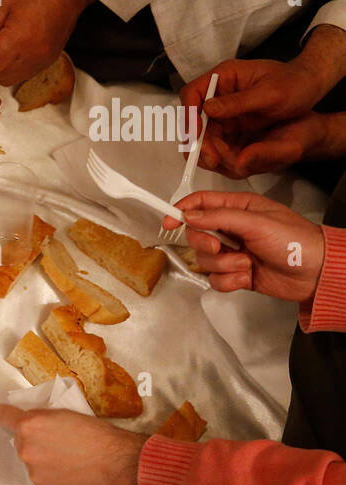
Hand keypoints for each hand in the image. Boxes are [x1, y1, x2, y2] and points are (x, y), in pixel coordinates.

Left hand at [0, 406, 145, 484]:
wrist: (119, 464)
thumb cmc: (98, 435)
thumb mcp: (66, 414)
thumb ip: (40, 418)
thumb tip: (24, 422)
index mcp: (29, 426)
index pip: (2, 416)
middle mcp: (26, 450)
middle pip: (21, 443)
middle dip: (34, 442)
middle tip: (60, 444)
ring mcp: (34, 473)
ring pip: (32, 464)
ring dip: (44, 462)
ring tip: (71, 461)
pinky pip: (43, 482)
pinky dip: (53, 478)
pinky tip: (72, 474)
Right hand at [162, 190, 324, 300]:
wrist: (316, 272)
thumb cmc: (295, 241)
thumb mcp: (256, 222)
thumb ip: (219, 218)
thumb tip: (189, 216)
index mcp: (239, 209)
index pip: (201, 204)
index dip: (181, 212)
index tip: (169, 222)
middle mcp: (233, 229)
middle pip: (197, 235)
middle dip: (205, 245)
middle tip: (219, 248)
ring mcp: (234, 252)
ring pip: (205, 260)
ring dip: (224, 265)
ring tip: (246, 264)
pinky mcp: (237, 273)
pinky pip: (216, 280)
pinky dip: (229, 281)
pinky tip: (247, 277)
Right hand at [182, 59, 326, 174]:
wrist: (309, 89)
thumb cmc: (294, 84)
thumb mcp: (270, 94)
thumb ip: (239, 101)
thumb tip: (208, 109)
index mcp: (225, 76)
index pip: (192, 92)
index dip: (189, 113)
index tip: (196, 131)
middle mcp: (219, 93)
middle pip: (193, 116)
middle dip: (195, 137)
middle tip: (206, 155)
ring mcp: (223, 109)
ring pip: (201, 130)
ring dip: (203, 147)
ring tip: (214, 161)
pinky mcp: (229, 123)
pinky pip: (214, 138)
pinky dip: (214, 150)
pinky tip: (221, 160)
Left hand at [193, 112, 333, 178]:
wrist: (310, 128)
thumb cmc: (301, 140)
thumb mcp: (288, 148)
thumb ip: (265, 155)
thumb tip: (241, 161)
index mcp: (239, 166)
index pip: (210, 161)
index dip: (201, 148)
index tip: (199, 133)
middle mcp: (228, 157)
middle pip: (198, 148)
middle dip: (194, 134)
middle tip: (198, 115)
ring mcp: (228, 142)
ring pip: (201, 133)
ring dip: (198, 120)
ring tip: (203, 106)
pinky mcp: (230, 128)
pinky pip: (210, 120)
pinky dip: (208, 112)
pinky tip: (211, 101)